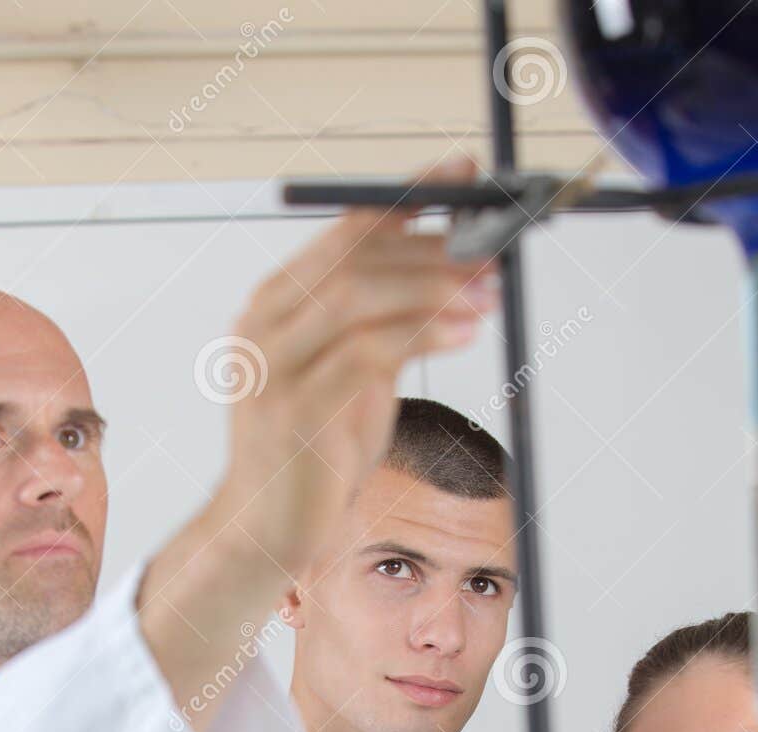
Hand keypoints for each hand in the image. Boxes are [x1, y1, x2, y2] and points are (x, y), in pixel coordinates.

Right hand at [214, 156, 499, 575]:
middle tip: (493, 253)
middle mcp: (265, 323)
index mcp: (276, 302)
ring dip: (431, 288)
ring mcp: (272, 365)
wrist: (264, 530)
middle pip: (354, 257)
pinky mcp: (290, 410)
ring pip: (355, 298)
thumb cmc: (313, 454)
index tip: (465, 176)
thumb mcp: (352, 376)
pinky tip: (463, 333)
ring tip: (487, 293)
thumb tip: (453, 271)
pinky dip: (419, 336)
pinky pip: (361, 356)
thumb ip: (383, 324)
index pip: (345, 227)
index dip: (408, 195)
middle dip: (432, 249)